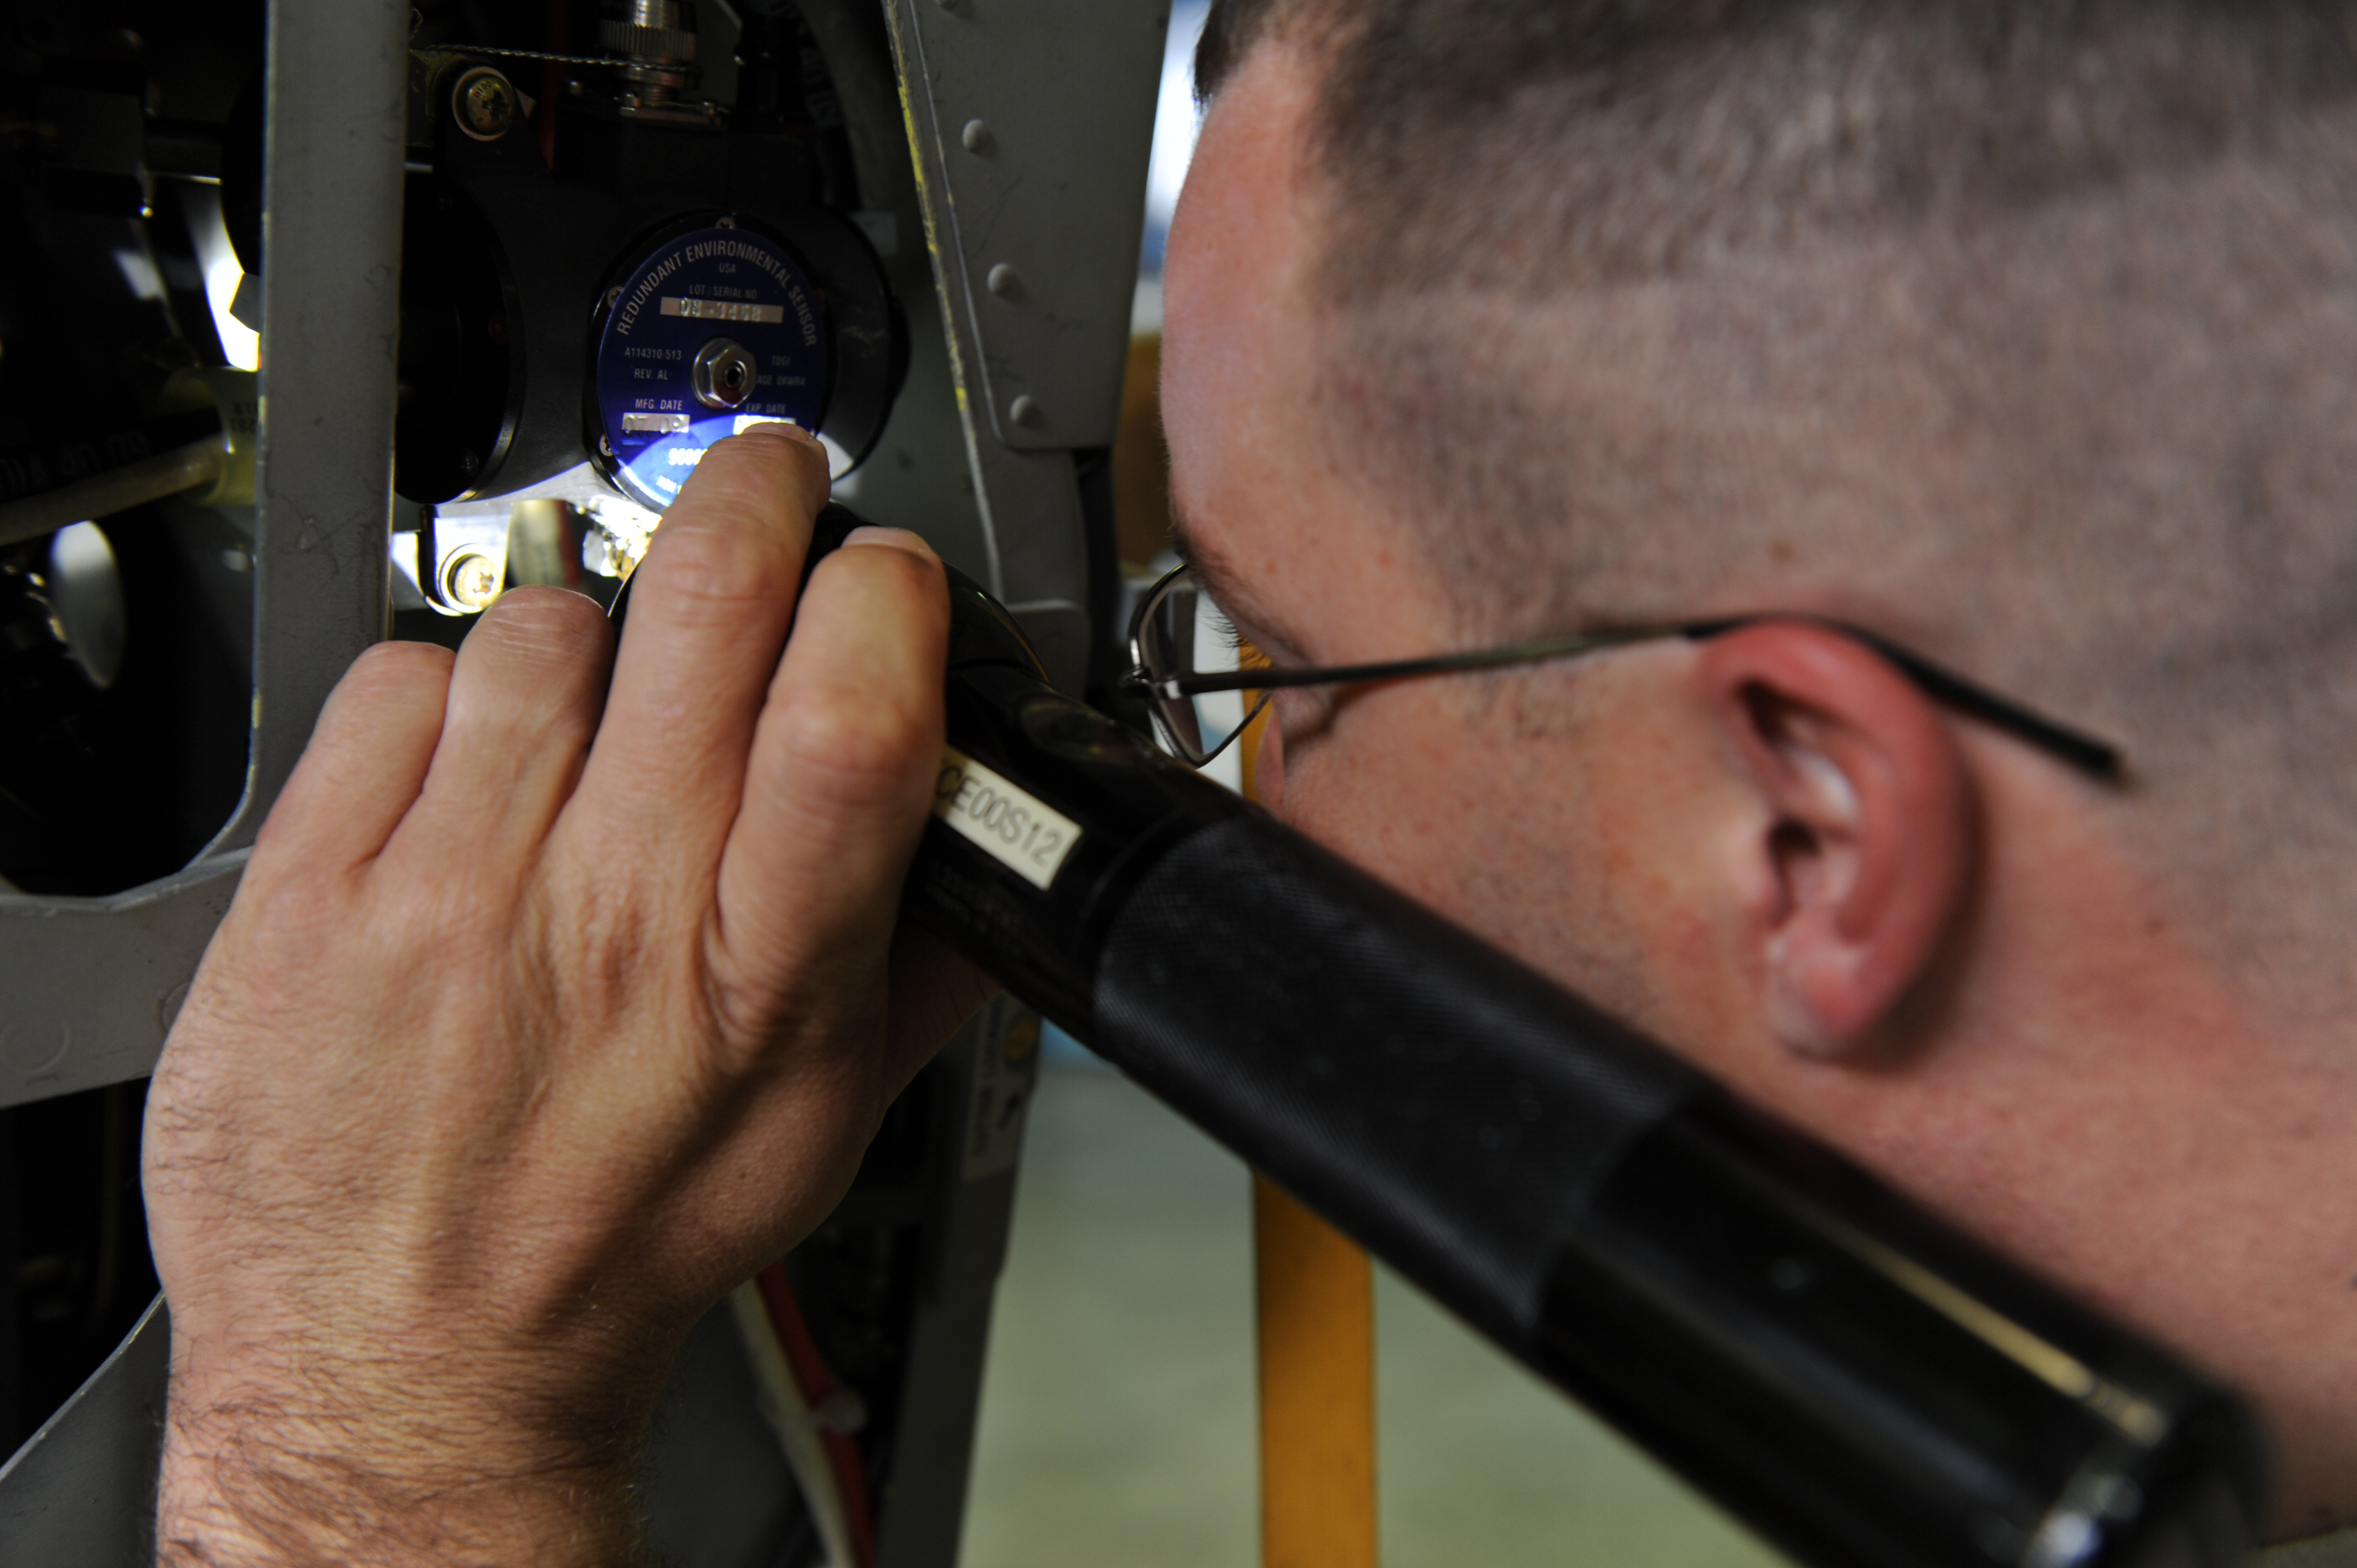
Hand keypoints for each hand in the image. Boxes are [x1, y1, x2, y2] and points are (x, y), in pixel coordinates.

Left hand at [143, 426, 989, 1565]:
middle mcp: (607, 917)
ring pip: (548, 622)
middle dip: (756, 494)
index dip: (888, 595)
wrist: (404, 1351)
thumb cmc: (617, 1233)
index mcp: (759, 979)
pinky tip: (473, 773)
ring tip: (596, 713)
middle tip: (765, 484)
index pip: (854, 718)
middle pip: (705, 604)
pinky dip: (449, 690)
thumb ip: (934, 965)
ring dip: (593, 630)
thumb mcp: (826, 1128)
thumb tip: (1008, 831)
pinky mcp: (314, 886)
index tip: (885, 577)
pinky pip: (400, 675)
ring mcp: (448, 892)